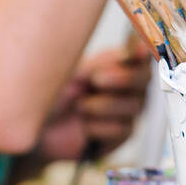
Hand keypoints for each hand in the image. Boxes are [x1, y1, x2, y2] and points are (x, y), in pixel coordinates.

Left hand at [34, 39, 153, 162]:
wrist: (41, 128)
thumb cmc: (55, 94)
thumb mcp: (75, 73)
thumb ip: (104, 63)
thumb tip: (132, 49)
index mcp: (118, 64)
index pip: (141, 54)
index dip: (143, 51)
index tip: (137, 49)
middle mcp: (129, 86)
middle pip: (144, 78)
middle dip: (123, 78)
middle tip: (95, 79)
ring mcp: (128, 111)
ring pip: (132, 106)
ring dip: (102, 106)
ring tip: (79, 106)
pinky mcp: (122, 134)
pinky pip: (121, 129)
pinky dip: (98, 127)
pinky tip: (83, 127)